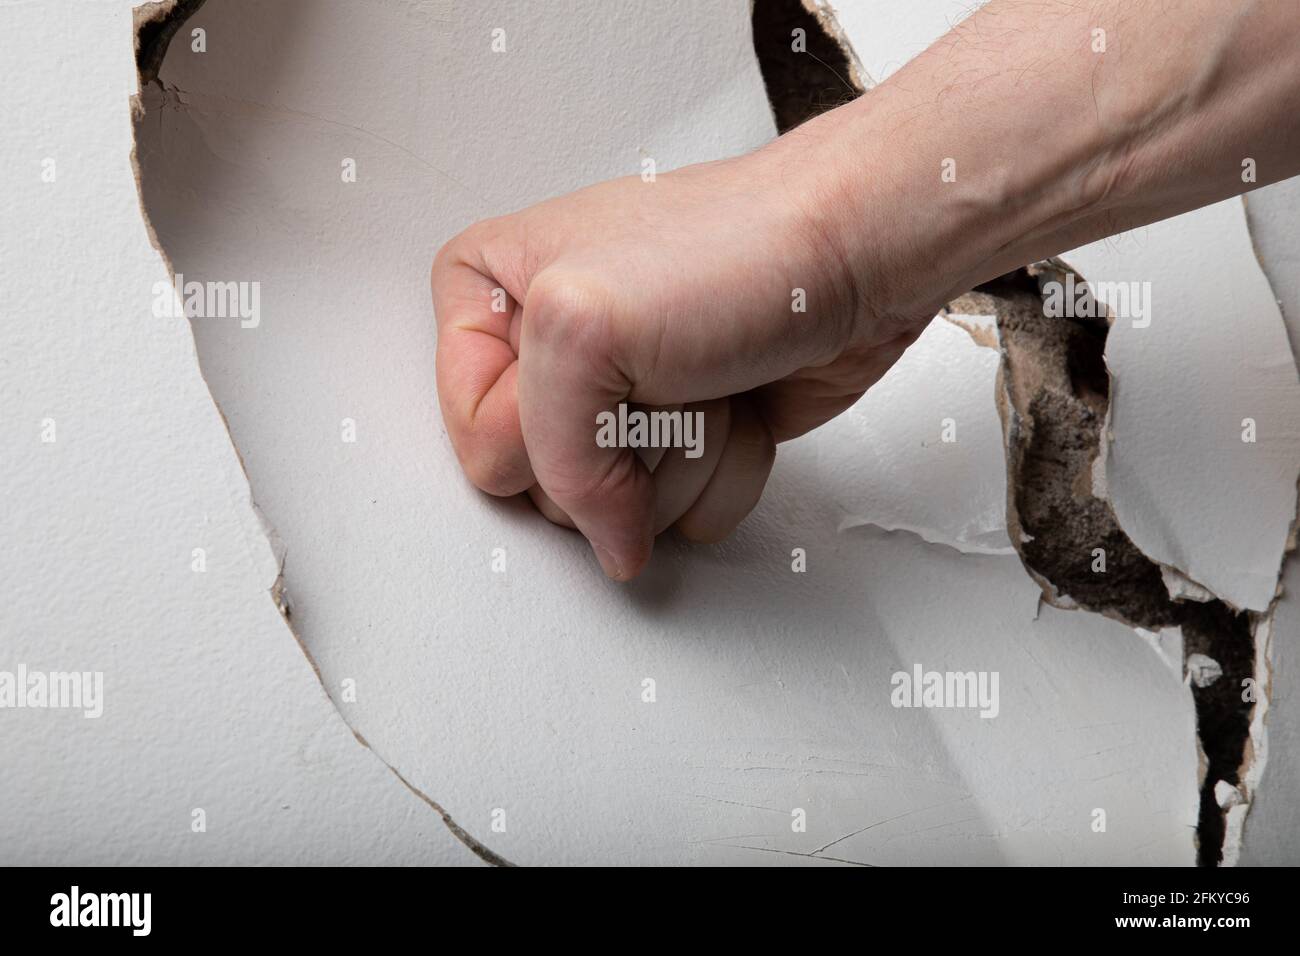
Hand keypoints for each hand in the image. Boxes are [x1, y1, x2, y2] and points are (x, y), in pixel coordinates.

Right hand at [431, 138, 922, 579]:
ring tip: (704, 380)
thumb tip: (604, 539)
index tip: (595, 377)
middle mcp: (548, 349)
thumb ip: (551, 450)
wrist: (855, 254)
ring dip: (682, 459)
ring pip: (617, 510)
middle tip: (658, 376)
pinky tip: (738, 406)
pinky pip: (679, 515)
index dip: (541, 427)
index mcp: (490, 291)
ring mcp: (618, 398)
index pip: (477, 439)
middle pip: (547, 485)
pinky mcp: (682, 438)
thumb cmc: (738, 245)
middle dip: (624, 445)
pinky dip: (723, 474)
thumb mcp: (582, 324)